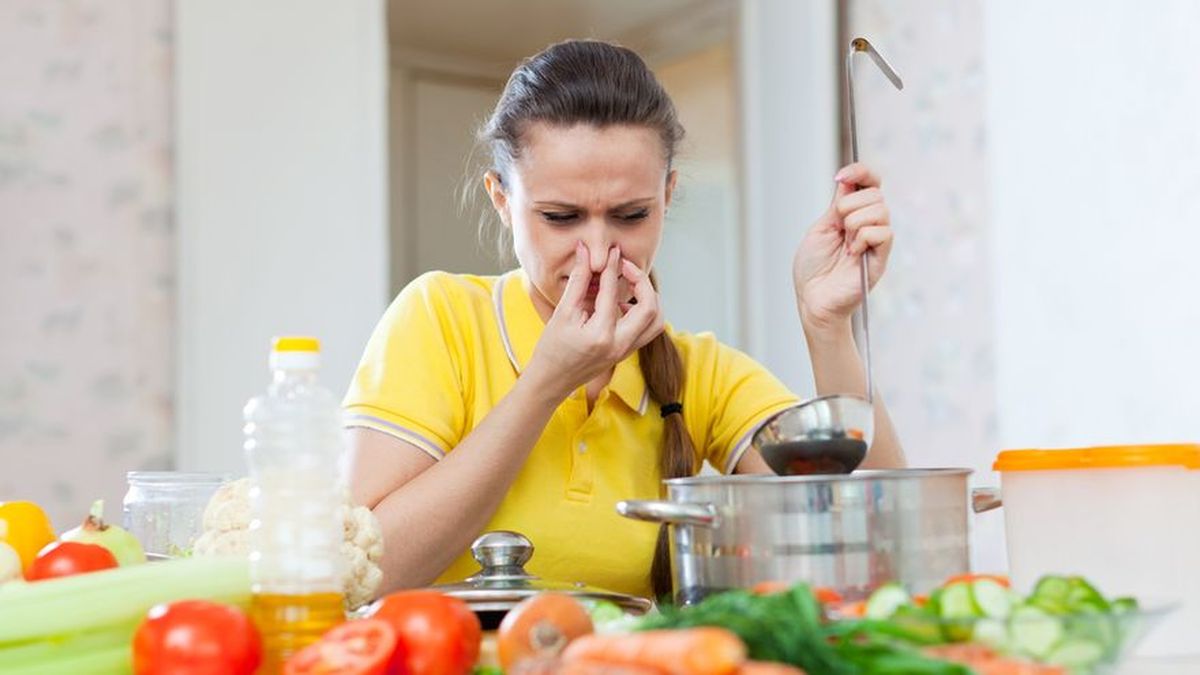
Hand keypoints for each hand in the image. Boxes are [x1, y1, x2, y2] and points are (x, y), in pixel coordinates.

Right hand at [525, 243, 663, 399]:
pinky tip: (621, 303)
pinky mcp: (626, 353)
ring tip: (627, 285)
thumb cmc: (551, 350)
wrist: (550, 382)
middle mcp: (619, 345)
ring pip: (655, 320)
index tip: (612, 252)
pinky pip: (646, 329)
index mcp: (601, 335)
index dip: (612, 267)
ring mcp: (625, 351)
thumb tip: (585, 252)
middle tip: (625, 267)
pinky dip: (642, 312)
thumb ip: (578, 281)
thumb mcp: (562, 313)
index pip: (613, 292)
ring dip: (647, 298)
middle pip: (649, 307)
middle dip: (641, 281)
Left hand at [793, 163, 893, 333]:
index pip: (870, 182)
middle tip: (838, 227)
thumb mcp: (821, 228)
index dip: (860, 172)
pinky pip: (883, 232)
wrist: (813, 299)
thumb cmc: (813, 269)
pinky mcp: (882, 257)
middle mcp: (869, 224)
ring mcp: (877, 240)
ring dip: (854, 222)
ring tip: (845, 243)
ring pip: (880, 210)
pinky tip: (853, 253)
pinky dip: (863, 238)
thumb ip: (838, 205)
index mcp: (852, 214)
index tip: (840, 178)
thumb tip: (848, 180)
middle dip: (849, 205)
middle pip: (875, 193)